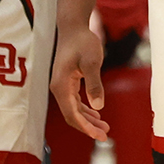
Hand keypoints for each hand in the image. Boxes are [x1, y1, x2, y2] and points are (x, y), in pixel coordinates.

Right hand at [52, 19, 109, 140]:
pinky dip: (85, 110)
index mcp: (61, 85)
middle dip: (88, 127)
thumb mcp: (91, 62)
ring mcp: (61, 86)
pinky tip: (96, 115)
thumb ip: (94, 84)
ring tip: (105, 127)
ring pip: (73, 110)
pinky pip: (74, 102)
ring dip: (88, 120)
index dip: (85, 127)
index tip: (99, 135)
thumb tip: (98, 106)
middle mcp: (58, 88)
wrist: (73, 28)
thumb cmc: (82, 42)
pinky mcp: (67, 83)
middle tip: (105, 135)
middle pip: (72, 115)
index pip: (72, 114)